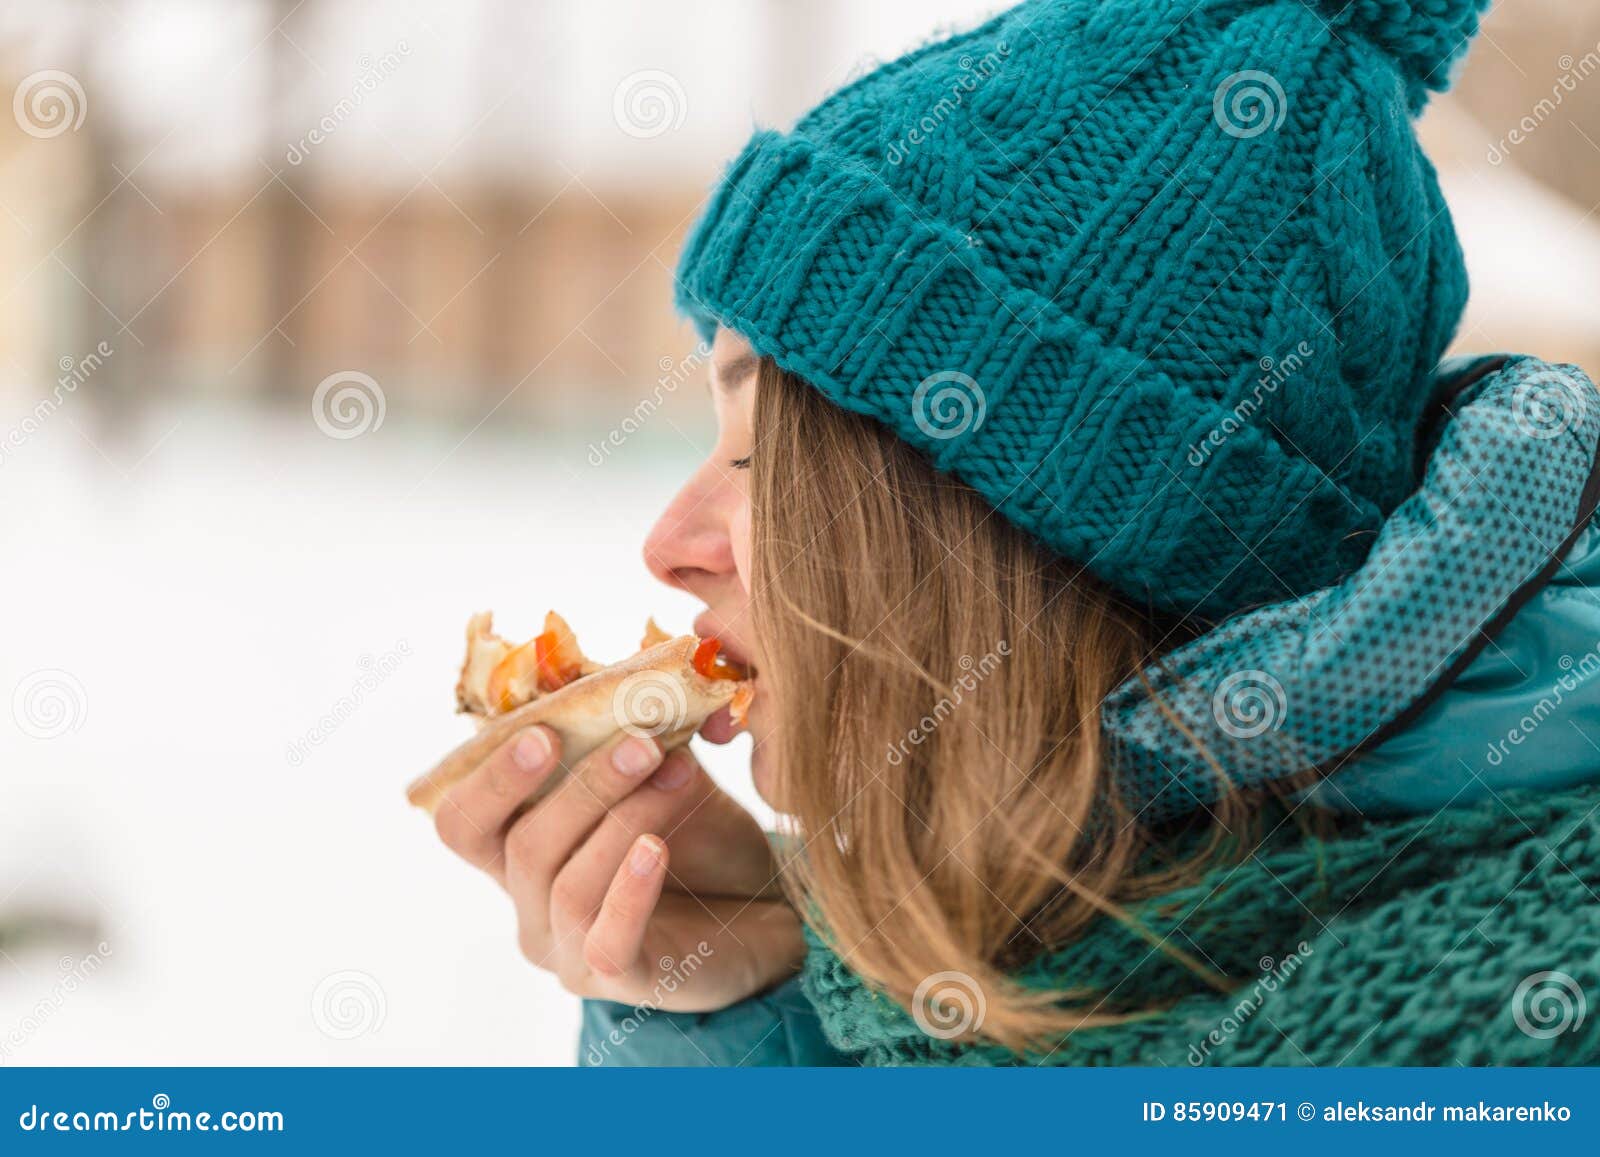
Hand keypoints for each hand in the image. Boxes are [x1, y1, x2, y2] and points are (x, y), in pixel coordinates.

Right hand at [429, 725, 803, 1011]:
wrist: (768, 914)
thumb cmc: (702, 843)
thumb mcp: (666, 778)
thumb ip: (641, 738)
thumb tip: (647, 682)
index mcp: (519, 850)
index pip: (461, 822)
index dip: (490, 777)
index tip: (544, 730)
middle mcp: (529, 906)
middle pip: (520, 846)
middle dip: (580, 786)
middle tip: (641, 741)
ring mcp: (568, 950)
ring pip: (565, 884)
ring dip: (622, 819)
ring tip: (676, 775)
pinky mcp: (619, 980)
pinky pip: (607, 937)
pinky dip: (629, 889)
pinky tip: (655, 849)